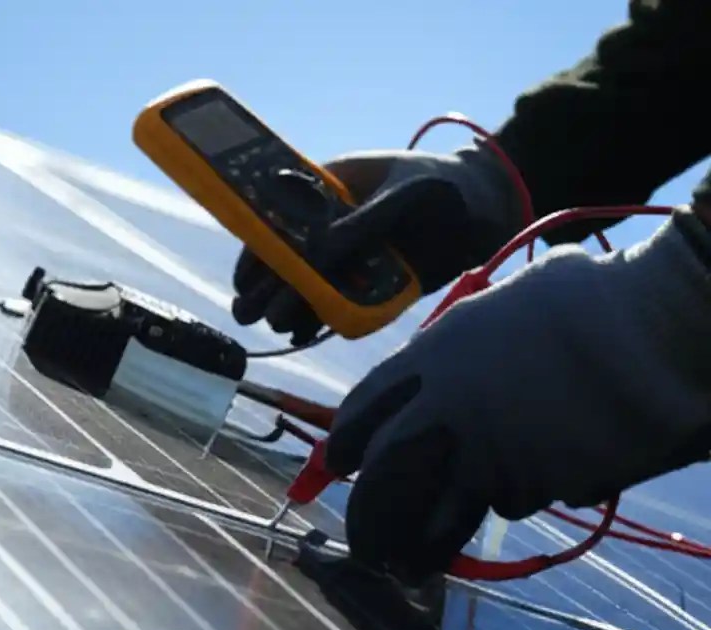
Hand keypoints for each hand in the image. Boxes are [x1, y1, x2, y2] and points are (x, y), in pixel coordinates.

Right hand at [231, 145, 520, 343]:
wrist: (490, 213)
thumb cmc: (446, 187)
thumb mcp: (405, 198)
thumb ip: (363, 226)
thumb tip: (317, 253)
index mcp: (327, 190)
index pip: (277, 218)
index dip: (257, 248)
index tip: (246, 277)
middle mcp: (331, 225)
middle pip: (286, 259)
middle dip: (266, 287)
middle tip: (248, 314)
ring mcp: (349, 256)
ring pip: (307, 285)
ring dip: (289, 306)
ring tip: (280, 326)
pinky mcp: (369, 284)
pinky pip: (336, 304)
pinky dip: (319, 319)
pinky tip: (304, 333)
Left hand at [325, 207, 710, 581]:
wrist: (654, 331)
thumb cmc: (592, 297)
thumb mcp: (510, 301)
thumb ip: (475, 336)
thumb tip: (462, 347)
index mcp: (435, 353)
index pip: (367, 404)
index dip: (348, 439)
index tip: (339, 461)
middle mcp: (448, 406)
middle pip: (386, 473)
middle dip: (368, 512)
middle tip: (360, 539)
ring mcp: (491, 450)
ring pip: (439, 515)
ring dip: (420, 546)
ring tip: (407, 569)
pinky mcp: (536, 482)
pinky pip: (511, 505)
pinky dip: (510, 506)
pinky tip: (518, 503)